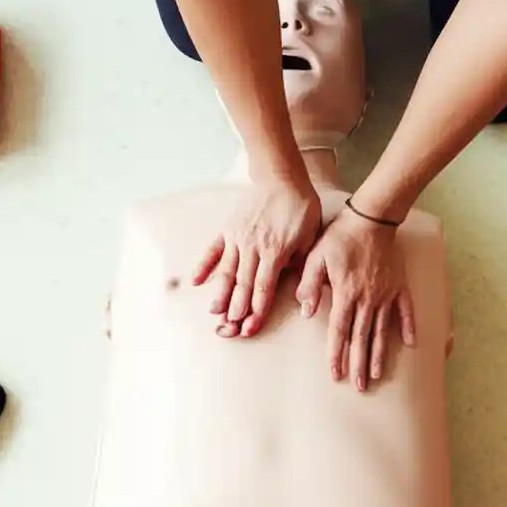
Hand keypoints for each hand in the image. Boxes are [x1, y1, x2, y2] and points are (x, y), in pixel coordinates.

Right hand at [192, 173, 320, 336]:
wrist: (282, 177)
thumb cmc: (300, 208)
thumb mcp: (310, 237)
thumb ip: (302, 265)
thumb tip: (302, 293)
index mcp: (275, 251)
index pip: (263, 288)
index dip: (256, 311)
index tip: (250, 329)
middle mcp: (253, 247)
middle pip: (243, 284)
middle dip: (236, 309)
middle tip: (229, 329)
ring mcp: (237, 237)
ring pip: (227, 271)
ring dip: (220, 293)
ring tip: (214, 312)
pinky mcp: (227, 228)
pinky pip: (212, 249)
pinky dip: (203, 265)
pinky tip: (196, 281)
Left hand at [296, 210, 416, 390]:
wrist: (371, 218)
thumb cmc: (340, 236)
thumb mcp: (315, 257)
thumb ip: (308, 284)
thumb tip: (306, 311)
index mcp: (345, 294)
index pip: (339, 331)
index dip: (336, 355)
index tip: (336, 375)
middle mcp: (367, 299)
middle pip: (361, 338)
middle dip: (359, 364)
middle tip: (360, 387)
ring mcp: (385, 294)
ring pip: (381, 330)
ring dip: (379, 354)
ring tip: (378, 374)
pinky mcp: (398, 286)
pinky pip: (405, 310)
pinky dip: (408, 327)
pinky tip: (410, 344)